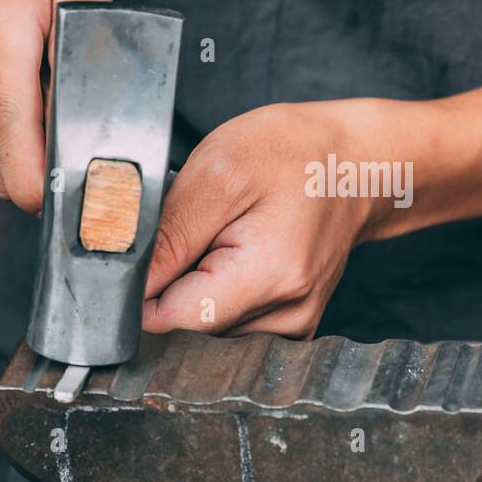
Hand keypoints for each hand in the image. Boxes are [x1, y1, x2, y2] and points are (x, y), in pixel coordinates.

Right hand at [0, 0, 113, 211]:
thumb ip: (92, 37)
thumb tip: (98, 108)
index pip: (15, 132)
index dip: (48, 181)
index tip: (83, 202)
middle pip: (5, 167)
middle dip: (54, 180)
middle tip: (100, 175)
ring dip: (36, 159)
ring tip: (69, 121)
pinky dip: (18, 142)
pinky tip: (37, 105)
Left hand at [143, 100, 398, 337]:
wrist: (357, 163)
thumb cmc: (293, 154)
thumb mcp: (218, 173)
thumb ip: (167, 237)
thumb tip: (125, 288)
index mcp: (270, 278)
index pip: (171, 320)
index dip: (143, 288)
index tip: (150, 250)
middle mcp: (288, 315)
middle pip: (188, 328)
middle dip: (172, 284)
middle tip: (194, 232)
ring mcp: (294, 325)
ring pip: (206, 328)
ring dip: (196, 287)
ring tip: (221, 238)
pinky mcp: (291, 324)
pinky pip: (230, 322)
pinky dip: (219, 291)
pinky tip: (236, 255)